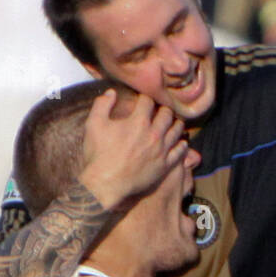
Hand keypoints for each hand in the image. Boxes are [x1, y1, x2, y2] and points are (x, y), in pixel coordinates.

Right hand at [80, 92, 187, 208]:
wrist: (106, 184)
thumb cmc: (98, 155)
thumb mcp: (93, 124)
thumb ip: (102, 104)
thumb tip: (111, 92)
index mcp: (138, 121)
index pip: (147, 101)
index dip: (144, 99)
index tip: (142, 101)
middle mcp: (154, 134)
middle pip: (167, 113)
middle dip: (162, 109)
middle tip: (159, 111)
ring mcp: (161, 150)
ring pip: (176, 130)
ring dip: (175, 124)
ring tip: (172, 123)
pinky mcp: (164, 166)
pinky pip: (180, 152)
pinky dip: (182, 145)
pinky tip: (180, 142)